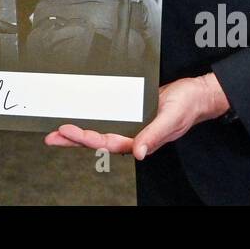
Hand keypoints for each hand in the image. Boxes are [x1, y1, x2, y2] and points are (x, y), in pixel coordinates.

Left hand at [43, 73, 229, 159]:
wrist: (196, 94)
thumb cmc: (187, 107)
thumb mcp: (171, 119)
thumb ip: (154, 136)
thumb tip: (138, 153)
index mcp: (140, 139)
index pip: (106, 142)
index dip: (85, 138)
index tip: (67, 130)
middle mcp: (132, 134)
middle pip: (97, 139)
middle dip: (74, 139)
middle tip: (52, 134)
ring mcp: (131, 124)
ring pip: (100, 130)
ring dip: (79, 132)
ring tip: (57, 131)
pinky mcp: (131, 113)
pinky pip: (108, 118)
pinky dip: (93, 118)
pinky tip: (81, 116)